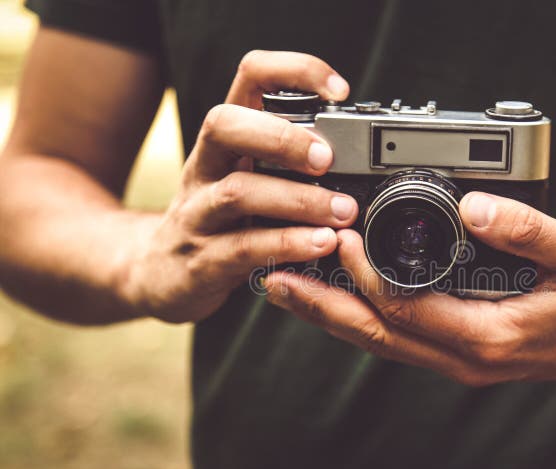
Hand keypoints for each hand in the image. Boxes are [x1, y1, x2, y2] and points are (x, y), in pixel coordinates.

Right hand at [120, 51, 357, 321]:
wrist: (159, 274)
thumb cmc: (221, 222)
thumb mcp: (250, 179)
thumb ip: (291, 163)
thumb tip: (360, 155)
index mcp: (226, 139)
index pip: (250, 78)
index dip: (294, 71)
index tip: (339, 91)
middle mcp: (205, 167)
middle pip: (225, 125)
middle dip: (281, 137)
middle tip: (327, 159)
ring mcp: (198, 214)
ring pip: (238, 192)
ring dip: (298, 200)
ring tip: (343, 211)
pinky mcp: (203, 260)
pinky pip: (244, 248)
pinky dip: (287, 244)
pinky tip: (321, 245)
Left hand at [264, 192, 555, 384]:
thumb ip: (529, 229)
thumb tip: (476, 205)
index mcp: (488, 337)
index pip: (406, 309)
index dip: (365, 276)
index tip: (338, 238)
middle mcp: (465, 358)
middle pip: (376, 335)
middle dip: (323, 307)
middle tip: (274, 280)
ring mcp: (460, 361)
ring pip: (382, 342)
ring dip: (334, 316)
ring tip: (290, 291)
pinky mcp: (460, 352)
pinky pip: (400, 339)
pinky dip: (364, 318)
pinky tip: (342, 299)